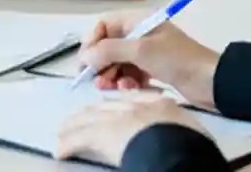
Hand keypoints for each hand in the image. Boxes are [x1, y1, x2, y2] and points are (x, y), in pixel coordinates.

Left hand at [56, 92, 209, 165]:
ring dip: (74, 126)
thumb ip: (178, 124)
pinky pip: (77, 139)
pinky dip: (67, 145)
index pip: (131, 99)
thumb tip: (181, 132)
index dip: (117, 103)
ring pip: (87, 120)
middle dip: (90, 113)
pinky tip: (60, 150)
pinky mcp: (101, 135)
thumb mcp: (190, 129)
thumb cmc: (188, 141)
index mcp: (156, 104)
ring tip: (63, 133)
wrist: (176, 147)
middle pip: (105, 106)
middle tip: (78, 118)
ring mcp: (116, 119)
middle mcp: (133, 107)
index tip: (110, 107)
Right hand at [77, 11, 220, 108]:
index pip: (103, 25)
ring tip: (112, 87)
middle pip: (108, 45)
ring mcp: (146, 52)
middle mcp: (139, 33)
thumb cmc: (176, 59)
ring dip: (111, 75)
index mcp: (137, 20)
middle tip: (96, 81)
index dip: (91, 42)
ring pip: (117, 62)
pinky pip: (129, 74)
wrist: (210, 80)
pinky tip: (130, 89)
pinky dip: (126, 81)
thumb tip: (85, 57)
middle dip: (100, 63)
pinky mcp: (152, 69)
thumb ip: (109, 50)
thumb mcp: (141, 51)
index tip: (85, 62)